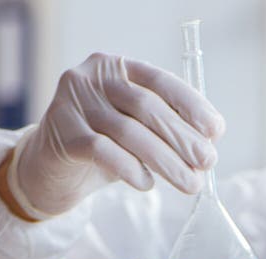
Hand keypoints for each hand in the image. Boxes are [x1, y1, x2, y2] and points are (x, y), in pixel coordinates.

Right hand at [1, 52, 224, 219]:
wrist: (50, 170)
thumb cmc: (101, 148)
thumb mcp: (136, 133)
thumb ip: (164, 132)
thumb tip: (207, 148)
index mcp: (117, 68)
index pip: (160, 81)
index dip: (191, 105)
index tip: (215, 130)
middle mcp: (93, 78)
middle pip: (147, 107)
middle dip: (183, 138)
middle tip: (207, 162)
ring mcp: (74, 103)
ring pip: (129, 132)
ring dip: (166, 161)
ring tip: (189, 183)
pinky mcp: (63, 133)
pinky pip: (104, 151)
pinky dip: (131, 169)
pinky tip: (146, 184)